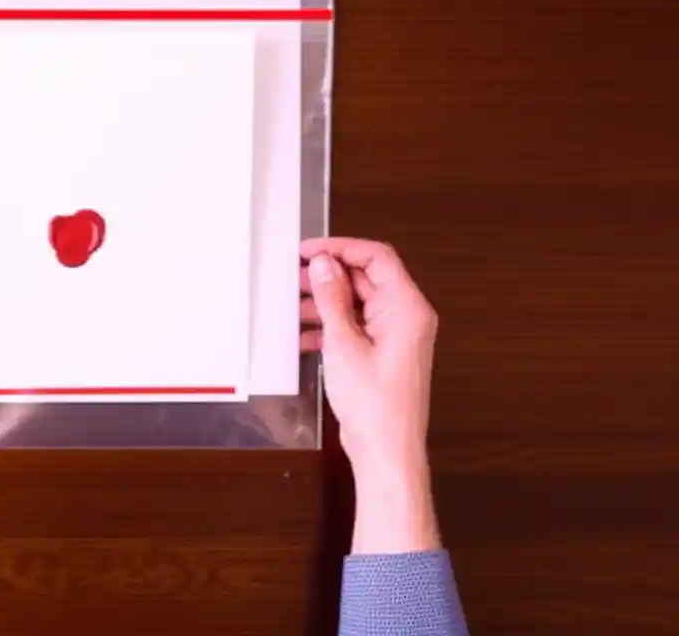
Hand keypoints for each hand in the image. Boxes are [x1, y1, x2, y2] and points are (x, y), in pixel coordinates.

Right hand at [300, 237, 440, 553]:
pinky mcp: (383, 353)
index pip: (376, 258)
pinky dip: (330, 326)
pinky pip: (356, 326)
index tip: (309, 251)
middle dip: (328, 277)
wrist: (386, 450)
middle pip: (366, 279)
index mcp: (407, 308)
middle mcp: (406, 317)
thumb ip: (332, 299)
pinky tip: (304, 337)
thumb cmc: (375, 405)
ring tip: (292, 308)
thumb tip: (324, 265)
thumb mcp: (343, 344)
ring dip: (325, 302)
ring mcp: (396, 336)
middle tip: (294, 278)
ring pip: (357, 303)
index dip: (340, 248)